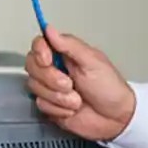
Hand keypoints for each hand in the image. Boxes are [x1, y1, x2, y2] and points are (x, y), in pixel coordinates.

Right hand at [24, 25, 135, 141]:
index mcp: (65, 53)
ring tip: (77, 99)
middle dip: (51, 79)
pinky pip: (41, 105)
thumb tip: (50, 29)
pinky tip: (72, 109)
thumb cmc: (110, 88)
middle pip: (32, 66)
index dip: (39, 52)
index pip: (39, 44)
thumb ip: (70, 45)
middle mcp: (55, 68)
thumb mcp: (92, 61)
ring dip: (58, 96)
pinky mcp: (50, 105)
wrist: (115, 118)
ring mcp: (51, 87)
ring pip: (35, 87)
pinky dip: (59, 109)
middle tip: (70, 84)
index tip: (48, 60)